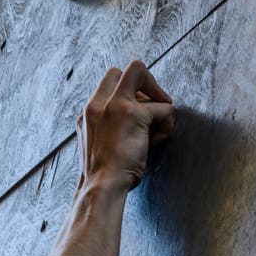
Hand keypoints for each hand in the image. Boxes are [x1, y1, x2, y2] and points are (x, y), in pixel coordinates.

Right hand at [76, 60, 173, 193]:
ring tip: (156, 130)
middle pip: (129, 68)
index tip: (139, 110)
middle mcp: (98, 103)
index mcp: (89, 111)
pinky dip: (166, 123)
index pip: (111, 79)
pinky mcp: (133, 114)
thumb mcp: (98, 143)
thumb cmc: (104, 174)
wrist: (101, 187)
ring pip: (143, 74)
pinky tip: (158, 140)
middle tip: (155, 106)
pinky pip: (163, 108)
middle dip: (148, 83)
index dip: (132, 90)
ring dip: (158, 105)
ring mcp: (114, 105)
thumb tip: (139, 116)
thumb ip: (109, 125)